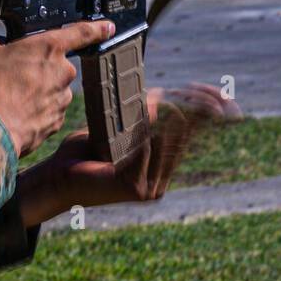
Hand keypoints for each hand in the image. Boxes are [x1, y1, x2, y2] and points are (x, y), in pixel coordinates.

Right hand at [0, 21, 113, 158]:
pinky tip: (15, 114)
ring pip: (53, 90)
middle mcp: (63, 72)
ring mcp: (62, 99)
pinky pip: (49, 111)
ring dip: (37, 92)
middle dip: (40, 70)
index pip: (82, 32)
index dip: (97, 28)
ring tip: (10, 99)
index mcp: (49, 47)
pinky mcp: (57, 122)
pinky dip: (35, 112)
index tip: (109, 27)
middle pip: (57, 66)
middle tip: (14, 77)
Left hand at [18, 84, 241, 224]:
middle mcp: (159, 182)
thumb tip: (165, 96)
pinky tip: (145, 117)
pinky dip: (143, 132)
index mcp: (160, 169)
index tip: (224, 96)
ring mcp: (148, 188)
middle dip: (195, 110)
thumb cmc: (85, 152)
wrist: (57, 176)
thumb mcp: (118, 128)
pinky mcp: (133, 188)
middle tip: (209, 92)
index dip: (206, 114)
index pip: (190, 137)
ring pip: (165, 141)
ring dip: (163, 117)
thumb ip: (142, 117)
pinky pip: (144, 150)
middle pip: (182, 137)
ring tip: (160, 100)